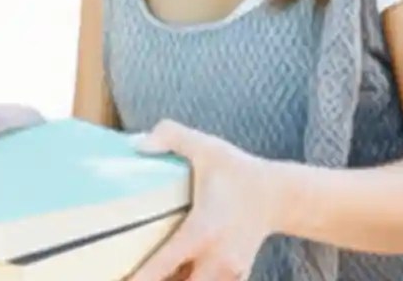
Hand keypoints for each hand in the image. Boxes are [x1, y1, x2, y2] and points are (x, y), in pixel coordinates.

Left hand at [128, 120, 284, 280]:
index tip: (122, 279)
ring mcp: (229, 273)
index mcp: (203, 231)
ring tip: (148, 272)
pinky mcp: (235, 277)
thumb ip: (170, 136)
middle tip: (127, 273)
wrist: (280, 195)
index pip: (163, 265)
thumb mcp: (206, 146)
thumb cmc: (239, 171)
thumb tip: (136, 144)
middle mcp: (217, 259)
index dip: (140, 278)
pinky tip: (172, 273)